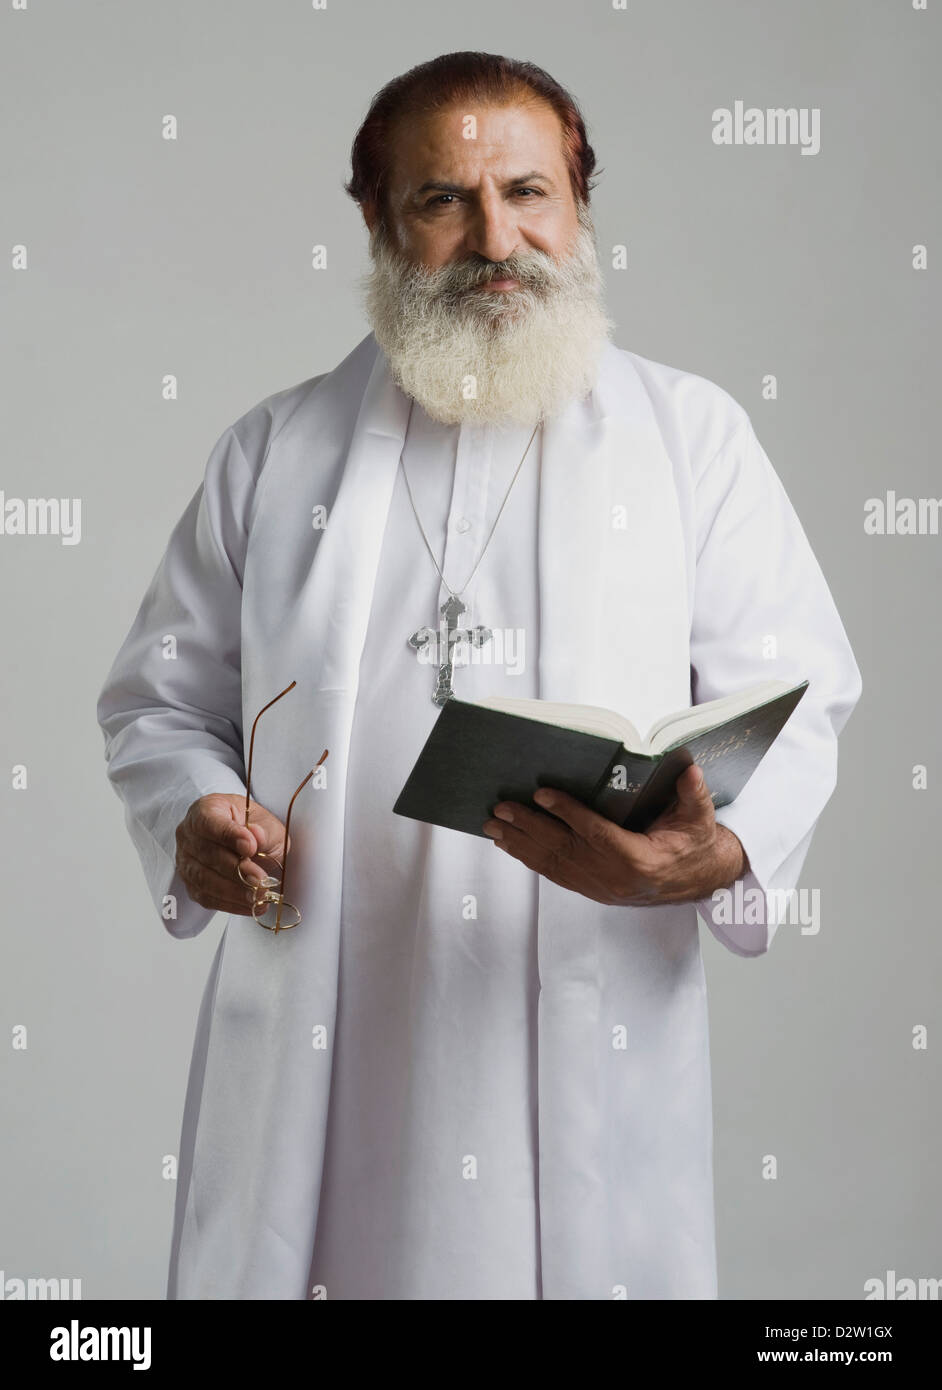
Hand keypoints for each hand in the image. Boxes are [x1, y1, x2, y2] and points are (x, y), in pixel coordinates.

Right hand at [174, 793, 289, 915]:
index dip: (229, 835)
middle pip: (207, 853)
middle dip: (236, 869)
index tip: (250, 846)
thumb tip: (256, 836)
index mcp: (204, 810)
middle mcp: (188, 834)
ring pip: (204, 879)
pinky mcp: (191, 884)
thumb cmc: (253, 828)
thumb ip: (263, 831)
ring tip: (258, 895)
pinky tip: (251, 904)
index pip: (209, 822)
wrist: (248, 842)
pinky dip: (231, 904)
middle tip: (260, 880)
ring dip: (234, 890)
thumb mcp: (266, 823)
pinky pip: (206, 897)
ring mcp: (186, 860)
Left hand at [481, 763, 746, 906]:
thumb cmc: (694, 843)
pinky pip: (556, 874)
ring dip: (520, 844)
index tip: (542, 793)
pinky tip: (509, 844)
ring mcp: (601, 888)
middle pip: (566, 850)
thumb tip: (690, 770)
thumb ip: (694, 795)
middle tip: (501, 807)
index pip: (597, 833)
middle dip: (529, 827)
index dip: (568, 813)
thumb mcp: (700, 818)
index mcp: (641, 860)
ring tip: (493, 825)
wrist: (697, 880)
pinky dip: (530, 859)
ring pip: (554, 865)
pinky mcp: (592, 890)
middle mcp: (616, 878)